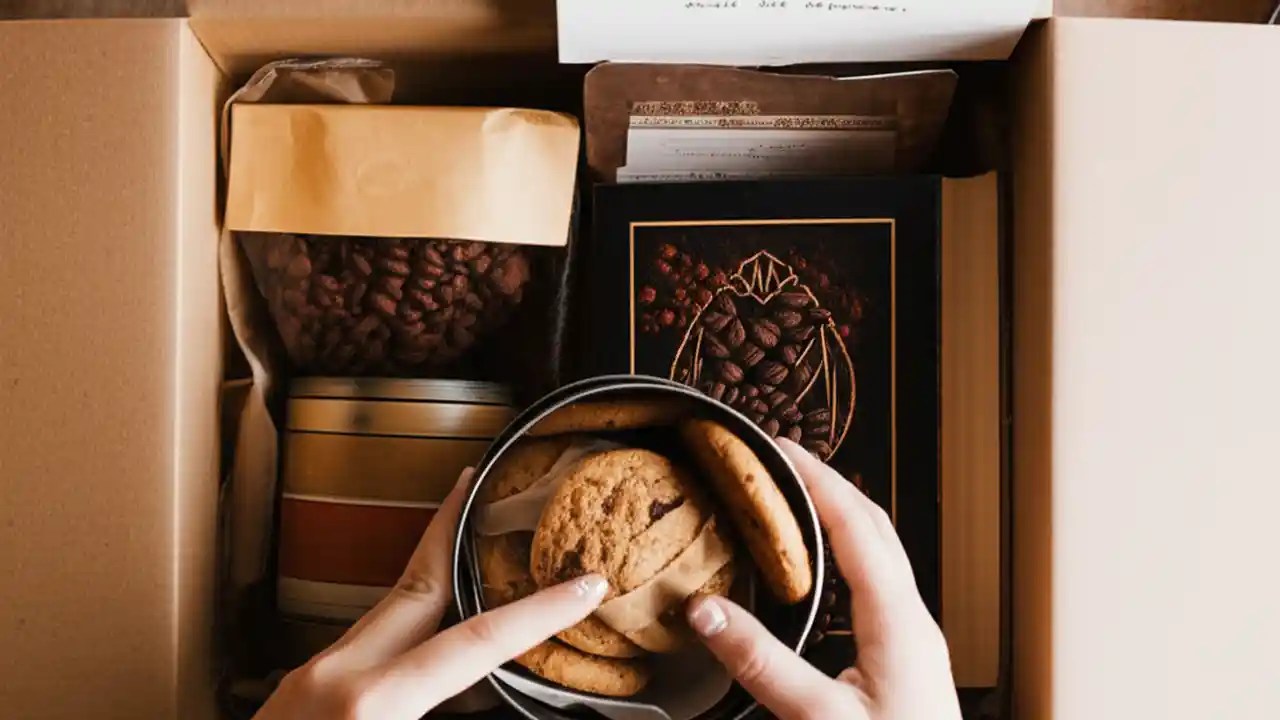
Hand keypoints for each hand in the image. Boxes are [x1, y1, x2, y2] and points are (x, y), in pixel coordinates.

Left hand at [254, 469, 609, 719]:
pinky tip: (429, 626)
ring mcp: (313, 678)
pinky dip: (409, 619)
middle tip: (484, 483)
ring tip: (471, 546)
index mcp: (369, 702)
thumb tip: (493, 680)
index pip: (475, 640)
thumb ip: (455, 713)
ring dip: (434, 573)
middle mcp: (338, 673)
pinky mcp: (301, 692)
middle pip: (416, 584)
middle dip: (454, 530)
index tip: (587, 584)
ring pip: (389, 609)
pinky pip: (370, 639)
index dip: (540, 611)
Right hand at [685, 439, 960, 719]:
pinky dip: (838, 554)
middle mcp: (911, 621)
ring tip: (787, 497)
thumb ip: (763, 664)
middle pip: (872, 528)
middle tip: (775, 458)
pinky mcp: (899, 659)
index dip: (816, 479)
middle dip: (825, 484)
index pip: (857, 525)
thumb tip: (704, 609)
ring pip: (875, 555)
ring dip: (834, 515)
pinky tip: (809, 570)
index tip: (776, 446)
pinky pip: (869, 584)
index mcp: (900, 623)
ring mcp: (909, 639)